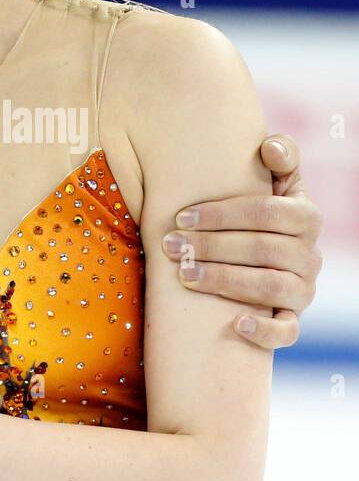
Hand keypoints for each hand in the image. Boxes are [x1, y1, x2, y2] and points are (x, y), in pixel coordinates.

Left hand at [163, 131, 322, 348]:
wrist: (260, 247)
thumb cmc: (254, 205)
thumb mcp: (270, 176)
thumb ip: (278, 155)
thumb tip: (270, 148)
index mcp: (304, 214)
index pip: (268, 212)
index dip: (223, 214)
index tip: (180, 217)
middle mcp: (310, 252)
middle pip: (263, 249)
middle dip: (211, 247)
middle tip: (170, 246)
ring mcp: (304, 287)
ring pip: (270, 287)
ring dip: (224, 281)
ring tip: (184, 276)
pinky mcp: (293, 316)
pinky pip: (288, 332)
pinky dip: (264, 330)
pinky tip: (235, 323)